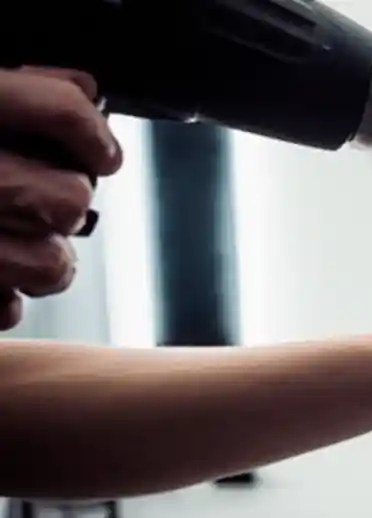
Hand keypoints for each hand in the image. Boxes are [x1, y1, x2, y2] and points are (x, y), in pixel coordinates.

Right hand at [0, 67, 121, 329]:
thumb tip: (89, 95)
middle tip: (44, 199)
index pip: (62, 107)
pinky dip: (4, 296)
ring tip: (17, 241)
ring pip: (51, 265)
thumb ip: (20, 94)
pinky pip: (7, 309)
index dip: (93, 134)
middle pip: (68, 198)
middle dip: (67, 202)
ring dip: (45, 259)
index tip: (102, 154)